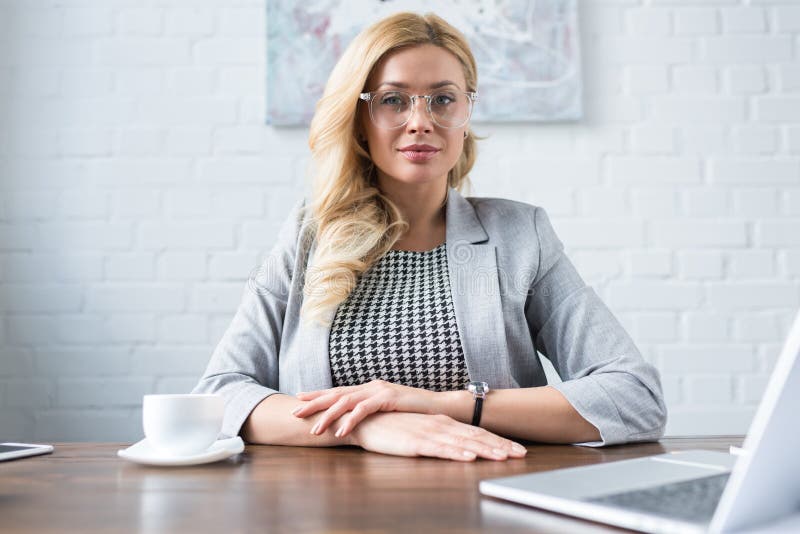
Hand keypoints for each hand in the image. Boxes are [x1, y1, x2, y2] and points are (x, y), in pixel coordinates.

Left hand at [293, 380, 433, 437]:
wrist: (439, 407)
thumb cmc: (414, 412)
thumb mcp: (388, 410)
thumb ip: (372, 411)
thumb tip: (354, 420)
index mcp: (368, 388)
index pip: (338, 391)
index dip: (318, 395)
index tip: (299, 400)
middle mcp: (370, 386)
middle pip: (336, 394)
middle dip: (314, 404)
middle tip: (294, 413)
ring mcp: (378, 391)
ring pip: (346, 402)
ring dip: (328, 416)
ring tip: (314, 430)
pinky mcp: (388, 398)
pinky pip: (363, 410)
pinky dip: (350, 420)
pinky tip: (339, 430)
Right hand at [350, 412, 526, 461]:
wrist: (365, 421)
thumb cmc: (393, 427)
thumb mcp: (421, 430)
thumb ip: (441, 436)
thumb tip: (461, 445)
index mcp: (443, 423)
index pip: (477, 432)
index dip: (499, 441)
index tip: (518, 449)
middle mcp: (440, 426)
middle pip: (476, 437)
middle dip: (501, 446)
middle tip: (522, 453)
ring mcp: (428, 434)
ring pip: (462, 444)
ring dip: (484, 450)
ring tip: (503, 457)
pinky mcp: (414, 444)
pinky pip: (439, 450)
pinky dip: (456, 453)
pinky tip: (469, 457)